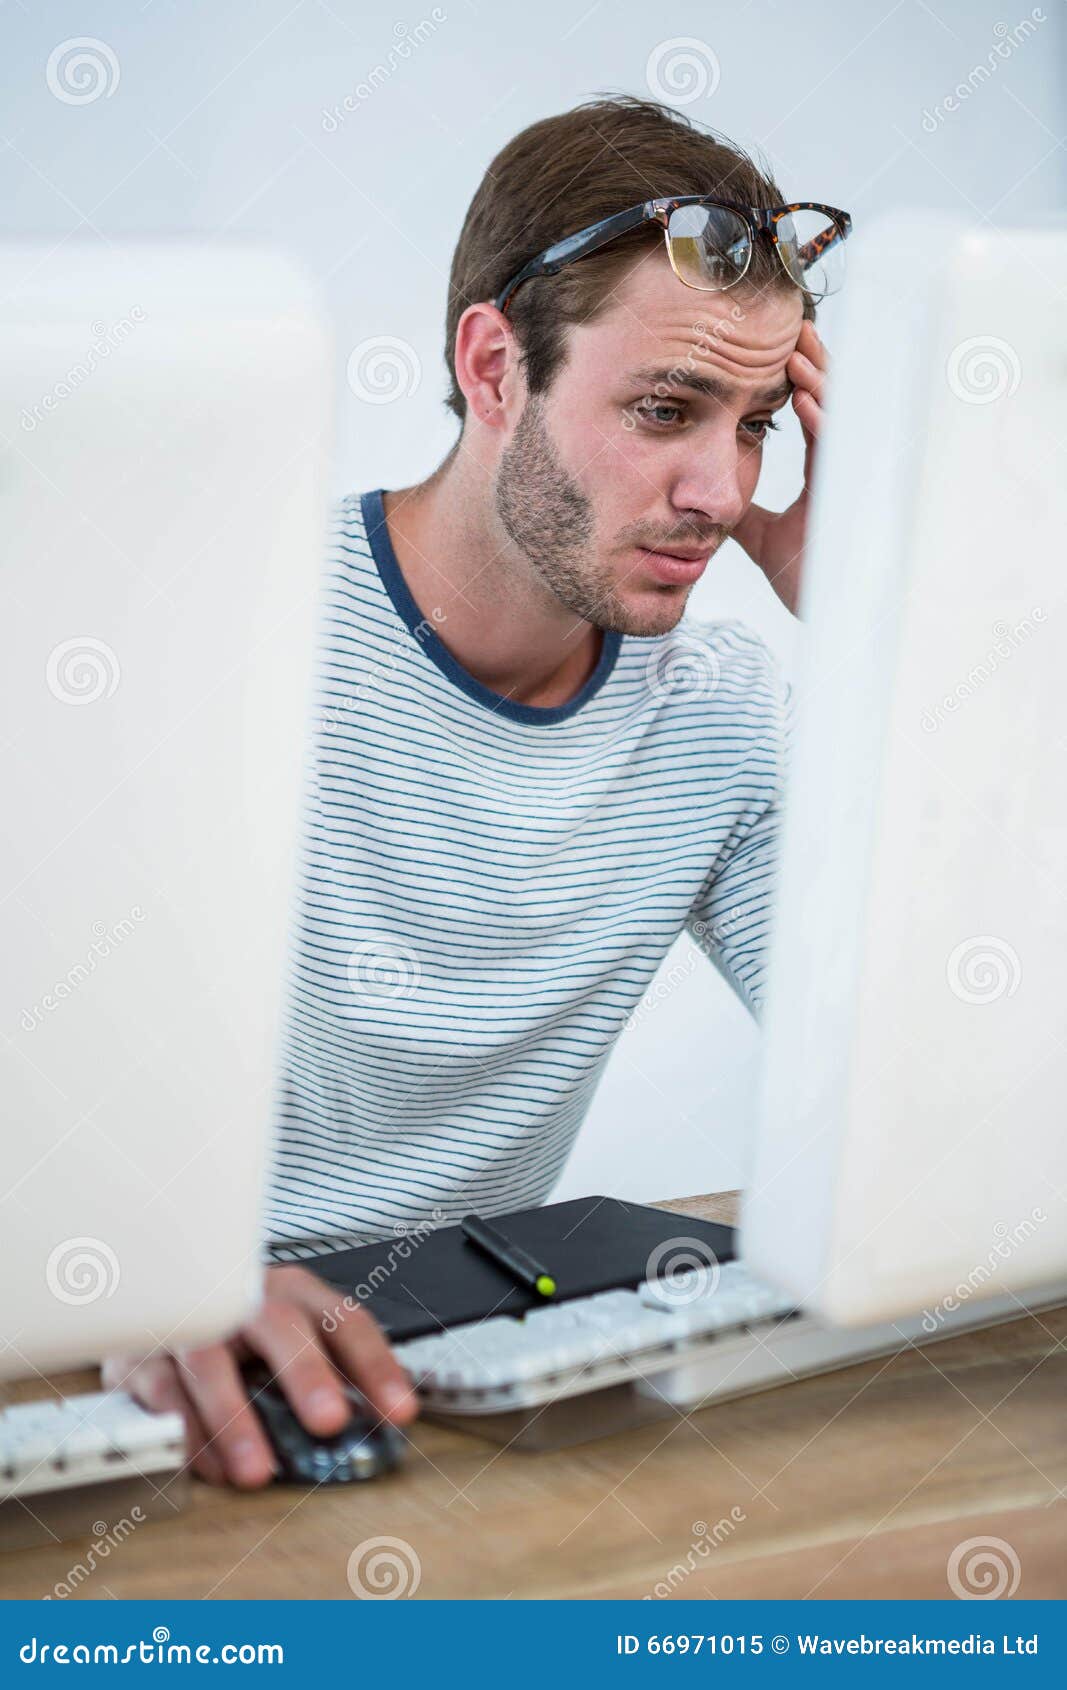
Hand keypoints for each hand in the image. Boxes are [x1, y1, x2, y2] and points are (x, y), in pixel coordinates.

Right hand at [101, 1264, 417, 1488]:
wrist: (158, 1300)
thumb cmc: (238, 1332)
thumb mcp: (290, 1341)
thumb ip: (328, 1378)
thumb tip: (371, 1432)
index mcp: (295, 1294)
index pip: (346, 1322)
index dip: (376, 1366)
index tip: (400, 1411)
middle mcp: (246, 1298)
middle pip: (280, 1326)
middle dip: (307, 1374)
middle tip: (329, 1422)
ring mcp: (192, 1322)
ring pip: (211, 1360)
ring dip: (235, 1419)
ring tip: (258, 1472)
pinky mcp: (144, 1353)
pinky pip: (162, 1392)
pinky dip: (186, 1433)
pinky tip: (209, 1466)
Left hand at [732, 319, 827, 614]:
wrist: (831, 617)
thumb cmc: (808, 580)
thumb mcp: (765, 538)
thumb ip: (744, 515)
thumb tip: (712, 502)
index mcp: (826, 475)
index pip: (814, 415)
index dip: (800, 383)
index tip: (779, 354)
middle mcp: (845, 470)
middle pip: (834, 403)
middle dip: (816, 366)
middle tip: (793, 330)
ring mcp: (853, 481)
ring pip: (842, 418)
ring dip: (819, 382)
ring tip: (793, 353)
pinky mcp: (854, 497)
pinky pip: (838, 450)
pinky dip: (822, 421)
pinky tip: (801, 398)